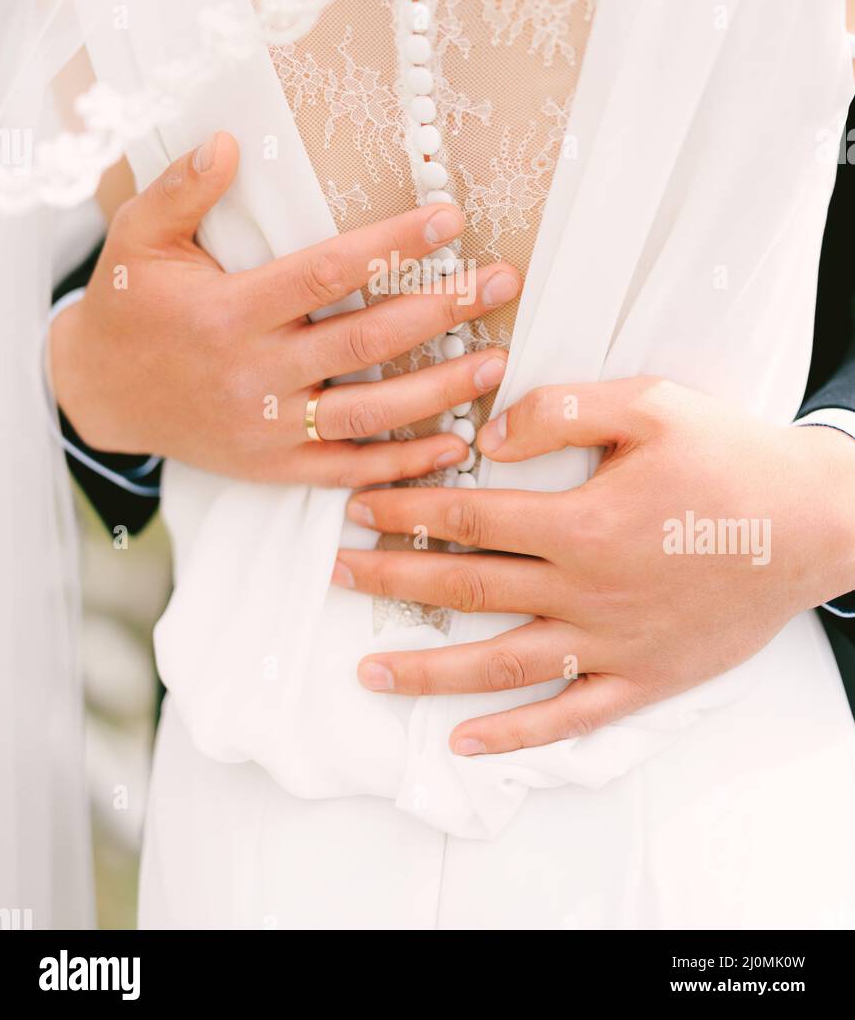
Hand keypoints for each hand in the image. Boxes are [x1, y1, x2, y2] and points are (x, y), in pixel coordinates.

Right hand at [50, 131, 518, 485]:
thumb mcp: (135, 237)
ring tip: (495, 360)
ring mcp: (267, 427)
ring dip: (439, 390)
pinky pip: (347, 469)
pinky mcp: (272, 466)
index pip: (326, 273)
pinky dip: (403, 463)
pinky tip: (454, 443)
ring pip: (369, 413)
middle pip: (365, 341)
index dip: (392, 246)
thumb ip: (180, 190)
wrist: (95, 393)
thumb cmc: (125, 304)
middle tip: (500, 282)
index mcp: (228, 311)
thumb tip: (226, 142)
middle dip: (441, 311)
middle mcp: (255, 373)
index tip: (449, 219)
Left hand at [335, 377, 854, 752]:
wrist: (813, 523)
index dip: (407, 511)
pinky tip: (467, 740)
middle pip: (467, 589)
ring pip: (502, 665)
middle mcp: (586, 591)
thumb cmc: (732, 459)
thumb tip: (489, 436)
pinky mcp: (645, 678)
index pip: (468, 519)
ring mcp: (613, 643)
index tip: (360, 507)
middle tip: (339, 574)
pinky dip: (516, 734)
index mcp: (581, 522)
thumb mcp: (651, 406)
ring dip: (429, 670)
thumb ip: (563, 412)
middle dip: (393, 581)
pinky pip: (570, 717)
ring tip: (370, 672)